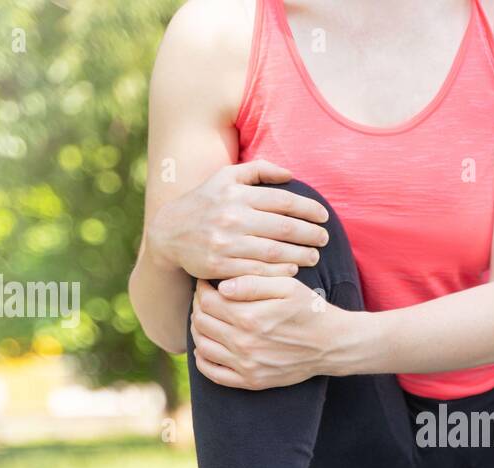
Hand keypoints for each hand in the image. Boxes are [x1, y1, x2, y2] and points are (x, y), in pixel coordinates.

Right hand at [147, 160, 330, 279]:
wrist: (169, 232)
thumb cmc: (205, 202)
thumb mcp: (226, 177)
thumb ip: (259, 170)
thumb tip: (290, 174)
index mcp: (237, 194)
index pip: (284, 201)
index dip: (309, 209)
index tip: (324, 217)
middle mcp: (232, 217)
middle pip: (284, 228)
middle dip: (311, 234)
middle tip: (325, 239)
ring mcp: (226, 243)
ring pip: (274, 252)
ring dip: (300, 255)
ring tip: (314, 256)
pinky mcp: (220, 266)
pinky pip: (258, 271)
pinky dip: (279, 272)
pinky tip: (293, 270)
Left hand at [190, 276, 351, 389]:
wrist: (332, 345)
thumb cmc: (310, 311)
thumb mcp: (288, 287)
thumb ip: (253, 283)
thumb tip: (222, 287)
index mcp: (251, 318)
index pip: (208, 301)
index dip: (202, 289)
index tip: (207, 283)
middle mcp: (244, 344)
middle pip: (202, 322)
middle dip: (198, 306)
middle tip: (206, 299)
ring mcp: (247, 365)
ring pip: (202, 346)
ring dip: (197, 330)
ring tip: (206, 319)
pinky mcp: (251, 381)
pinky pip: (213, 373)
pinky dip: (202, 359)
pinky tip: (207, 346)